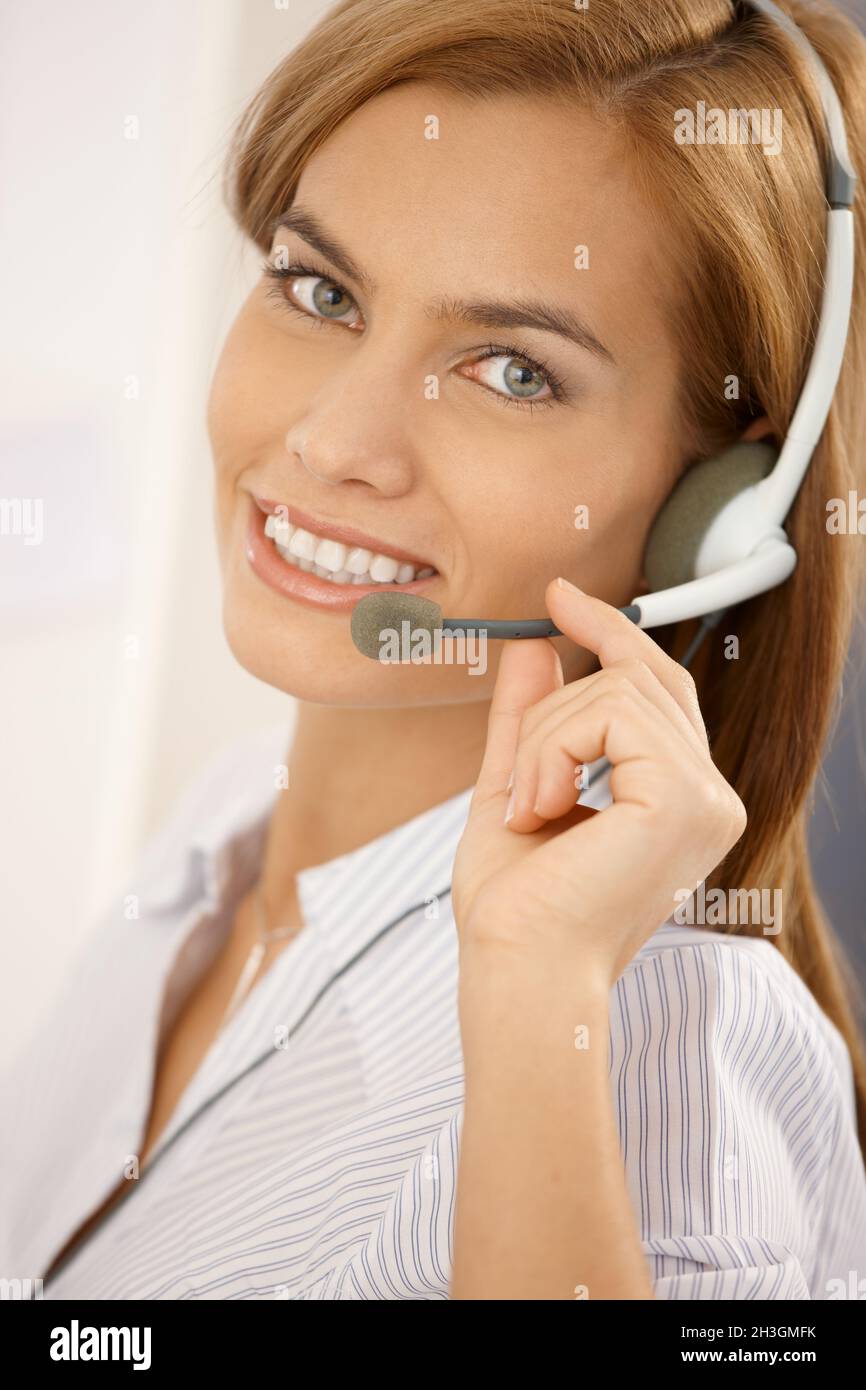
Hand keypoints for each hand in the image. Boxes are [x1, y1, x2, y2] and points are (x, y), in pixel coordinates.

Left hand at [452, 578, 746, 990]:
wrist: (515, 969)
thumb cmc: (515, 905)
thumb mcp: (516, 786)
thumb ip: (530, 719)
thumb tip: (533, 644)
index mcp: (681, 800)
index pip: (659, 687)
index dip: (613, 632)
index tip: (560, 596)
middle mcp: (712, 796)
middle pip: (639, 677)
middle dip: (557, 704)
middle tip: (519, 773)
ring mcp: (707, 797)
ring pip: (616, 690)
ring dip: (544, 741)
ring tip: (527, 808)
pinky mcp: (683, 798)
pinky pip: (614, 712)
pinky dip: (555, 750)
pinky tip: (541, 807)